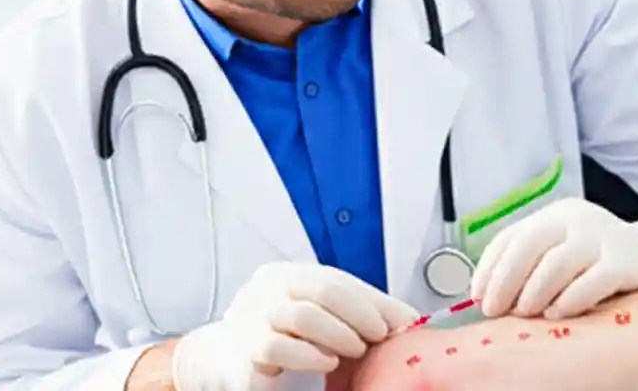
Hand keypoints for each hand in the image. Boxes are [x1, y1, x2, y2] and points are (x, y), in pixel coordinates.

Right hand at [171, 262, 419, 390]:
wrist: (226, 359)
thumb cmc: (281, 336)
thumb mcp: (321, 316)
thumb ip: (360, 313)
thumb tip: (410, 321)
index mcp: (289, 275)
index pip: (338, 280)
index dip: (372, 301)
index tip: (398, 324)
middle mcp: (269, 288)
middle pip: (323, 290)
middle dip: (359, 315)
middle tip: (378, 337)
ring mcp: (253, 315)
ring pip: (303, 316)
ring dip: (337, 335)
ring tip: (353, 350)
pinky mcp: (246, 348)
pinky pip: (278, 347)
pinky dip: (309, 355)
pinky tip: (325, 361)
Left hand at [471, 199, 637, 319]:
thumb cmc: (601, 260)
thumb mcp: (565, 253)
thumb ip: (533, 267)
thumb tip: (492, 298)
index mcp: (555, 215)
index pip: (511, 237)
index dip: (490, 268)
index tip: (478, 296)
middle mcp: (576, 219)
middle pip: (529, 244)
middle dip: (505, 280)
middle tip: (495, 309)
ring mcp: (603, 236)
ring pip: (557, 263)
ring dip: (534, 292)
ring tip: (525, 313)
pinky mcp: (626, 260)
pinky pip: (593, 280)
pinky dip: (570, 299)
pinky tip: (557, 313)